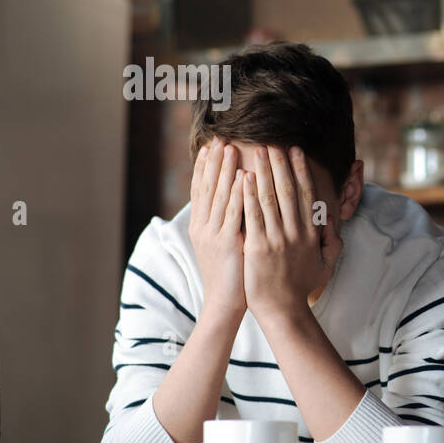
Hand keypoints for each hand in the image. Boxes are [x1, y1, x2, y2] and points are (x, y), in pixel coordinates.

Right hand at [188, 138, 246, 321]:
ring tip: (229, 148)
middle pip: (207, 187)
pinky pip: (233, 213)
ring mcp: (214, 234)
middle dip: (213, 161)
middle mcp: (204, 227)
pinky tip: (243, 176)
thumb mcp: (224, 245)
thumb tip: (235, 201)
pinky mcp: (228, 243)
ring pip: (218, 195)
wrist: (225, 304)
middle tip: (218, 138)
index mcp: (202, 226)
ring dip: (224, 170)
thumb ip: (227, 223)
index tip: (209, 146)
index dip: (204, 167)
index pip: (201, 190)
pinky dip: (237, 193)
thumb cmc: (232, 275)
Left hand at [241, 145, 342, 322]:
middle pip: (287, 191)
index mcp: (310, 234)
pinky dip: (248, 195)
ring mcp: (277, 239)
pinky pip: (253, 216)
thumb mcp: (326, 265)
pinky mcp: (258, 248)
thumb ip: (332, 242)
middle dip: (279, 164)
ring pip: (269, 198)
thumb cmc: (302, 288)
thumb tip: (330, 220)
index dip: (300, 171)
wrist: (283, 310)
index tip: (294, 153)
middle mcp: (295, 233)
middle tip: (272, 142)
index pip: (305, 195)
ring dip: (263, 172)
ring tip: (257, 151)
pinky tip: (243, 177)